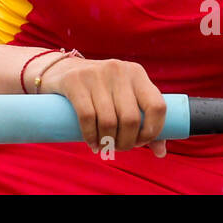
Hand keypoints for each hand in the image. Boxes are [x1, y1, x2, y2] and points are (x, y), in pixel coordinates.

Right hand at [38, 56, 167, 156]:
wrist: (61, 70)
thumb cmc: (101, 91)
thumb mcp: (124, 97)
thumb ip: (145, 121)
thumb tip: (161, 153)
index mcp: (137, 73)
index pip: (157, 106)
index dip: (153, 131)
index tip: (140, 142)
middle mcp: (119, 70)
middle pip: (131, 119)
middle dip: (127, 142)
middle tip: (118, 147)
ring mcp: (96, 74)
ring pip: (109, 121)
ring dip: (108, 142)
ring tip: (105, 147)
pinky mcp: (74, 81)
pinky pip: (87, 117)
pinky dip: (91, 137)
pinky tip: (93, 144)